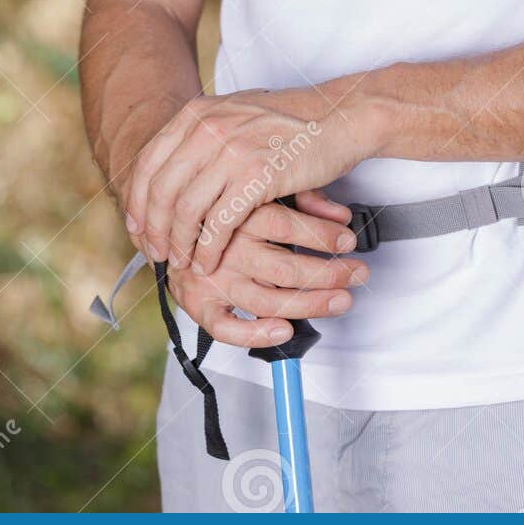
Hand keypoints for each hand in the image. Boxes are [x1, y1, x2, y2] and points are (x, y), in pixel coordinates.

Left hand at [123, 86, 379, 275]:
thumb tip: (170, 173)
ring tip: (181, 263)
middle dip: (153, 229)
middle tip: (156, 254)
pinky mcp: (256, 175)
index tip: (138, 229)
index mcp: (198, 113)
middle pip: (161, 189)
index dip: (136, 202)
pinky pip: (219, 223)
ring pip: (186, 210)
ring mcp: (232, 150)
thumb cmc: (291, 123)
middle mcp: (209, 127)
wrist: (339, 116)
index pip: (148, 162)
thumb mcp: (235, 116)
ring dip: (179, 244)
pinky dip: (209, 250)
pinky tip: (209, 263)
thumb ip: (203, 137)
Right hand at [161, 192, 369, 348]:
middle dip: (328, 274)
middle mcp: (224, 247)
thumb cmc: (222, 208)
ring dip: (310, 305)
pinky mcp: (197, 305)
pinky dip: (256, 334)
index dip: (321, 235)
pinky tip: (286, 330)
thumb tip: (341, 215)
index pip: (285, 225)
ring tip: (341, 300)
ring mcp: (211, 279)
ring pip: (266, 300)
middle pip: (284, 268)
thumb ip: (301, 197)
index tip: (349, 241)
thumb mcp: (259, 190)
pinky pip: (226, 329)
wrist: (165, 225)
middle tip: (358, 273)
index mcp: (236, 212)